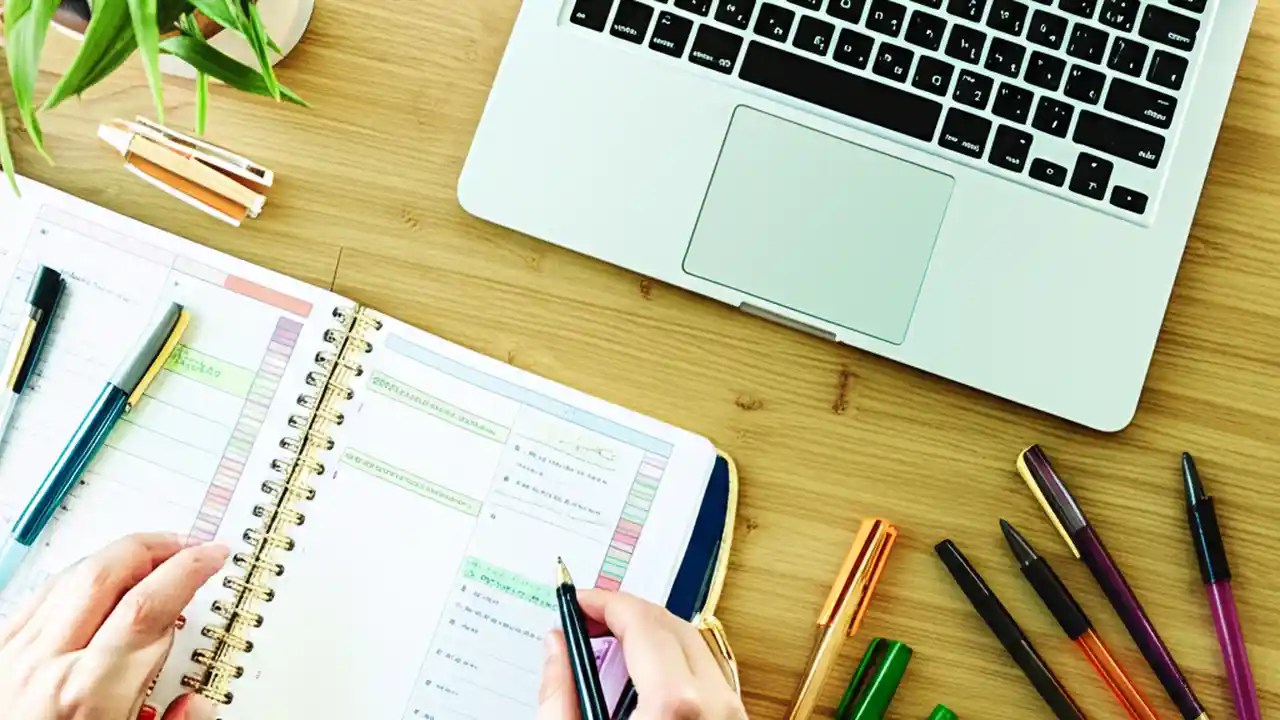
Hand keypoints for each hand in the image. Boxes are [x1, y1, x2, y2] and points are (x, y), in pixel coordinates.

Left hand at [0, 533, 228, 719]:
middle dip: (154, 547)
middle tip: (185, 547)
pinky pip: (34, 598)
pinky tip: (92, 586)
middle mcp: (45, 667)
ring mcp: (10, 659)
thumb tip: (196, 705)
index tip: (211, 557)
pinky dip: (73, 580)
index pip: (150, 607)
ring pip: (68, 577)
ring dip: (115, 557)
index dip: (189, 570)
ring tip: (146, 560)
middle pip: (107, 574)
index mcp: (89, 697)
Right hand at [537, 590, 745, 719]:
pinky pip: (709, 677)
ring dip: (654, 636)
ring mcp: (733, 716)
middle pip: (672, 626)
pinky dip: (676, 663)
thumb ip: (561, 695)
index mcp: (674, 703)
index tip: (579, 601)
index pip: (641, 622)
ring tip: (613, 645)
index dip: (604, 602)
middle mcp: (714, 704)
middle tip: (589, 619)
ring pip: (696, 647)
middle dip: (628, 614)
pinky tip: (645, 675)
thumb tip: (556, 647)